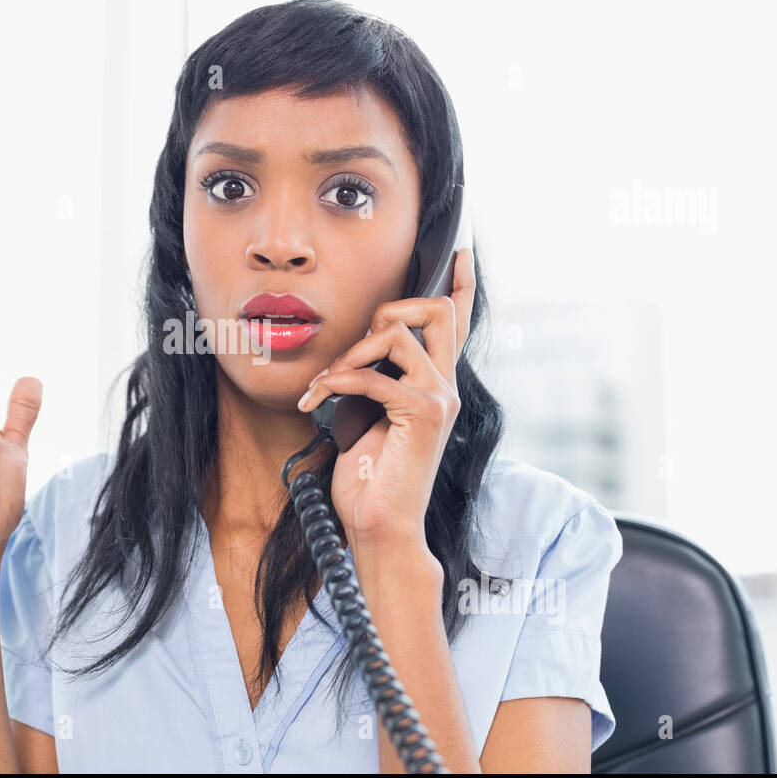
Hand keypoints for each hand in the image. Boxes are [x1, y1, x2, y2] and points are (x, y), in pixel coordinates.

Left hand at [298, 247, 475, 568]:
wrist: (379, 526)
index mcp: (434, 385)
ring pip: (398, 333)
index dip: (460, 284)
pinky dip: (337, 382)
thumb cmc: (370, 481)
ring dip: (350, 353)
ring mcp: (438, 398)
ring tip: (323, 386)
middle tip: (351, 352)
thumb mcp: (366, 419)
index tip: (460, 251)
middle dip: (386, 312)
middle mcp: (445, 386)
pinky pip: (374, 375)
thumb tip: (351, 355)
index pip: (457, 323)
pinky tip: (316, 401)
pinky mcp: (422, 414)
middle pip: (435, 309)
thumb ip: (370, 382)